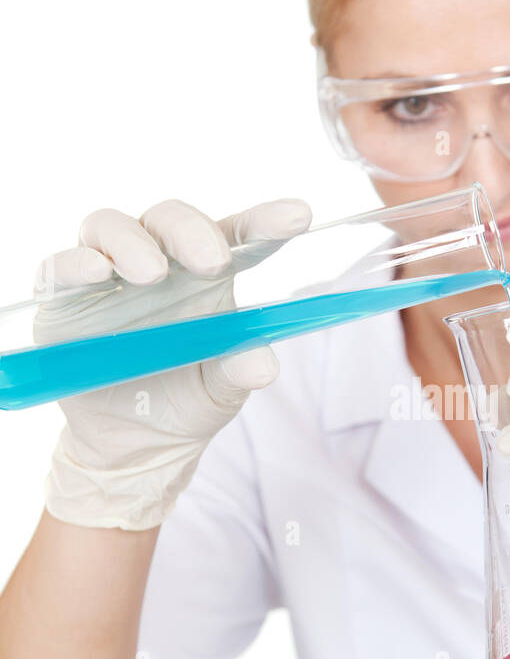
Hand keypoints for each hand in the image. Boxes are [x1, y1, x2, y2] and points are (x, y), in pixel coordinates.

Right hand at [39, 196, 311, 530]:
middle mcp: (159, 261)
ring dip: (131, 243)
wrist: (136, 441)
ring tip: (149, 272)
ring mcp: (108, 275)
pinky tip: (95, 272)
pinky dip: (75, 263)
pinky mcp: (64, 298)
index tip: (299, 217)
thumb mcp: (221, 390)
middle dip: (192, 231)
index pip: (239, 234)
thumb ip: (239, 369)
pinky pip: (61, 266)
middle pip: (170, 219)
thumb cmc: (187, 399)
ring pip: (109, 227)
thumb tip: (262, 364)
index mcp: (208, 272)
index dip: (266, 221)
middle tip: (213, 261)